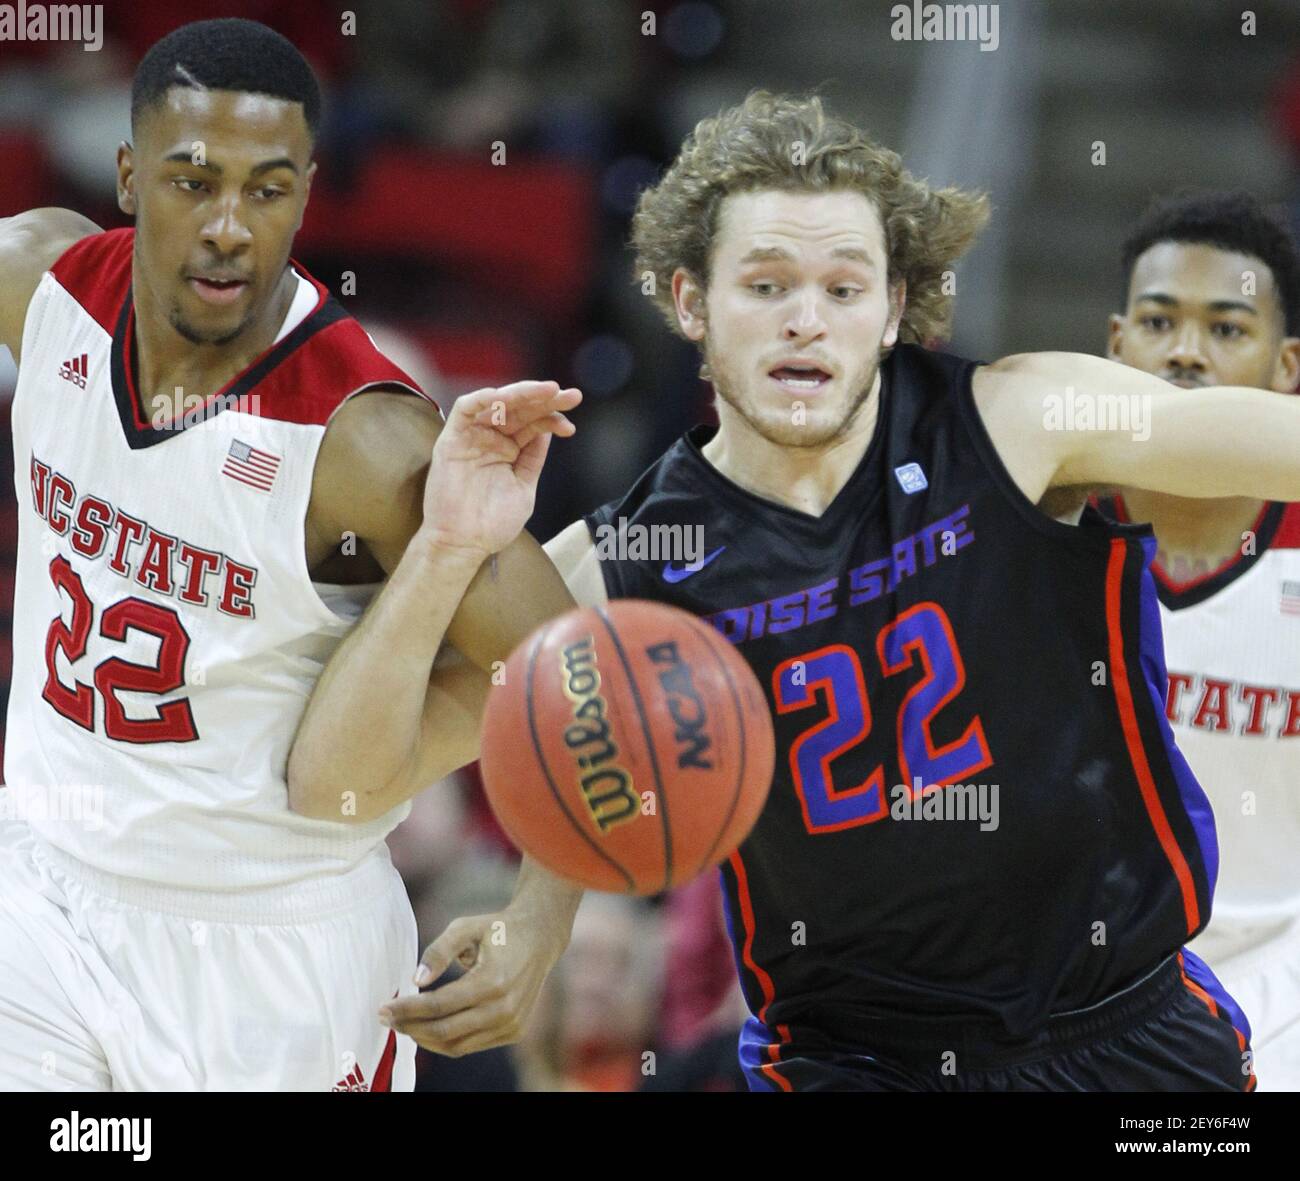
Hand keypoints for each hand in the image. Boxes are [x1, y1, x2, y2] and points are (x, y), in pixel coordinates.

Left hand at [379, 905, 566, 1056]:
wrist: (539, 938)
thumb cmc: (497, 929)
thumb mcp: (466, 927)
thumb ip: (438, 950)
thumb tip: (416, 980)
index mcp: (493, 981)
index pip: (440, 1005)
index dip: (407, 1009)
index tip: (383, 1008)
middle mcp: (504, 1008)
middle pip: (444, 1030)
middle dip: (409, 1027)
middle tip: (386, 1017)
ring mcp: (511, 1024)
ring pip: (456, 1046)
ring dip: (424, 1038)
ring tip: (404, 1023)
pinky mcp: (513, 1032)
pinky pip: (470, 1045)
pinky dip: (446, 1041)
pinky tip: (429, 1026)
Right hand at [420, 380, 580, 558]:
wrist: (464, 545)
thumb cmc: (492, 524)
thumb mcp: (524, 487)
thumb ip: (533, 458)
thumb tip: (547, 430)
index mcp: (509, 450)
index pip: (533, 423)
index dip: (553, 418)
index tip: (570, 426)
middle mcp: (491, 439)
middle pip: (520, 409)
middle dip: (545, 399)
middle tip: (569, 395)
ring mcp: (472, 437)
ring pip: (496, 403)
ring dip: (521, 393)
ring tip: (547, 391)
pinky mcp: (452, 439)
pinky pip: (464, 409)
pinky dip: (481, 398)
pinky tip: (502, 395)